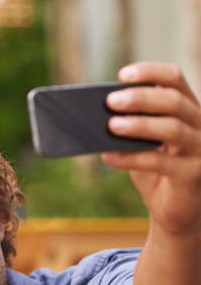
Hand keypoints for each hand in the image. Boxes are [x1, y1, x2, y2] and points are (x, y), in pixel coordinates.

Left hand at [102, 62, 200, 235]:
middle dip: (141, 98)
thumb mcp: (141, 145)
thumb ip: (128, 128)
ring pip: (173, 128)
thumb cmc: (155, 172)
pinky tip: (108, 157)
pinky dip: (132, 158)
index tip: (122, 74)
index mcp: (188, 109)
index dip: (150, 72)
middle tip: (111, 101)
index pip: (175, 79)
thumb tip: (94, 115)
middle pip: (174, 101)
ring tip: (111, 126)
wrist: (174, 212)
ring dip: (139, 125)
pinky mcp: (194, 174)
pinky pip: (162, 162)